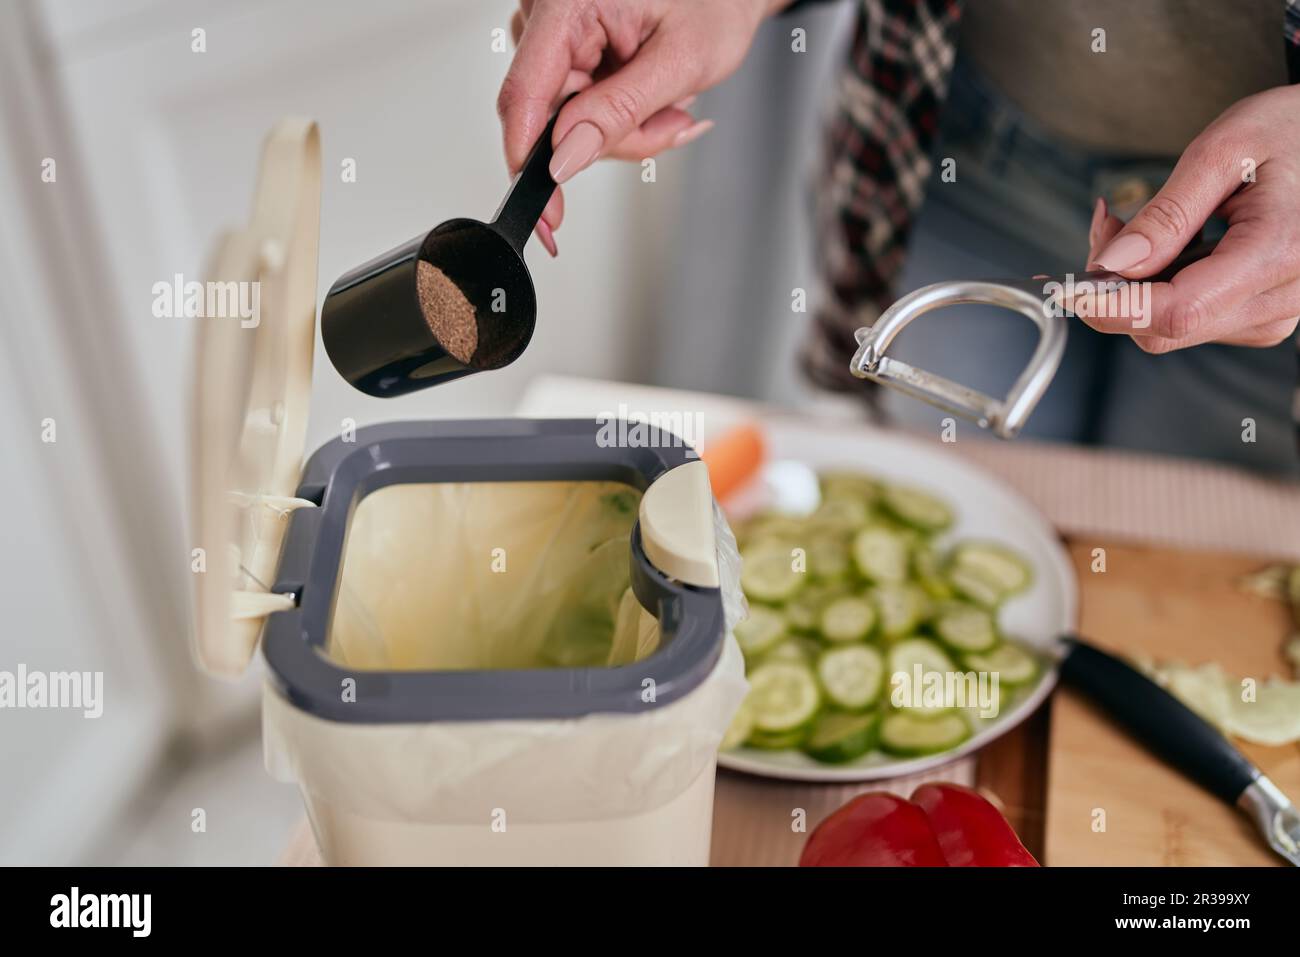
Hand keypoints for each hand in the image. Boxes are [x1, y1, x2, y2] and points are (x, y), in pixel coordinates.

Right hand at [498, 0, 786, 254]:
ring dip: (620, 130)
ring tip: (667, 102)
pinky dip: (617, 118)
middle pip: (549, 117)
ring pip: (566, 122)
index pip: (525, 93)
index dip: (530, 161)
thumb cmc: (714, 3)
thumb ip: (619, 112)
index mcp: (567, 3)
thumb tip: (566, 157)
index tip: (546, 212)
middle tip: (668, 125)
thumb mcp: (679, 62)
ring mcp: (553, 34)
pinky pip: (577, 111)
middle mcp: (547, 14)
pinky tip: (647, 96)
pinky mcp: (564, 52)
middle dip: (610, 139)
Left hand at [1082, 84, 1299, 352]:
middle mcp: (1279, 299)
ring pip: (1167, 328)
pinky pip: (1185, 318)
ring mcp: (1270, 314)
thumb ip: (1167, 214)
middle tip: (1107, 223)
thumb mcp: (1224, 151)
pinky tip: (1166, 247)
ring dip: (1133, 286)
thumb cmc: (1290, 132)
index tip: (1066, 288)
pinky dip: (1156, 288)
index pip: (1177, 310)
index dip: (1112, 306)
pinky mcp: (1257, 316)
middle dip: (1114, 287)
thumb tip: (1112, 264)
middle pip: (1163, 328)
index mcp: (1278, 254)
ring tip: (1139, 224)